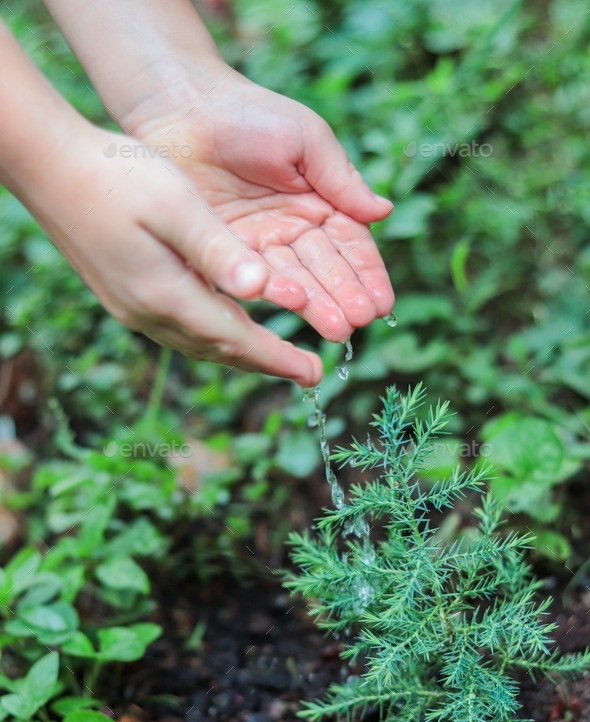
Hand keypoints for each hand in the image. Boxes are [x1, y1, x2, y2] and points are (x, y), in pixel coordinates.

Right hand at [19, 125, 322, 385]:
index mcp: (167, 294)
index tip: (313, 374)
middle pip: (220, 350)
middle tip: (307, 374)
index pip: (236, 339)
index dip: (278, 359)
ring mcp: (132, 308)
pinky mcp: (124, 296)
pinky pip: (181, 330)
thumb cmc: (115, 175)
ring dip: (240, 352)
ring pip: (200, 344)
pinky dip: (214, 336)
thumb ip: (219, 250)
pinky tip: (226, 326)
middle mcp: (149, 313)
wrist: (47, 168)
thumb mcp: (176, 205)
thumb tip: (261, 290)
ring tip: (275, 358)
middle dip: (266, 364)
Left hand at [127, 66, 394, 342]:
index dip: (367, 274)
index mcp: (318, 203)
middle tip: (360, 322)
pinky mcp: (225, 252)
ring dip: (318, 305)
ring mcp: (259, 244)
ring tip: (338, 328)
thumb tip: (384, 211)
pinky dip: (276, 292)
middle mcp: (291, 230)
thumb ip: (341, 179)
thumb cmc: (248, 114)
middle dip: (345, 297)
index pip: (350, 245)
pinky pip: (254, 275)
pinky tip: (296, 306)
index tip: (382, 303)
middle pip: (325, 270)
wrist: (182, 107)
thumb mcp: (306, 139)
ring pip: (295, 280)